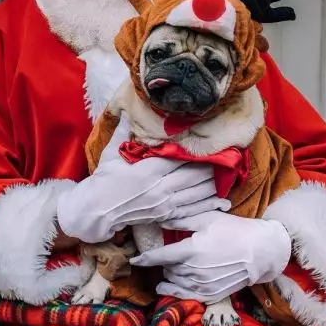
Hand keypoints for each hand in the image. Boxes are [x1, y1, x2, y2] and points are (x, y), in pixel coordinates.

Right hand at [57, 115, 228, 242]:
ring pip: (196, 194)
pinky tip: (222, 202)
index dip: (197, 152)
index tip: (213, 144)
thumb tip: (128, 109)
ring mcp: (163, 204)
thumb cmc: (103, 180)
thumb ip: (123, 131)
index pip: (178, 159)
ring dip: (214, 185)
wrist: (95, 210)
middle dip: (212, 167)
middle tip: (229, 157)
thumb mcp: (111, 152)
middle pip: (192, 176)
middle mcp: (158, 188)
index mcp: (147, 170)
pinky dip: (208, 206)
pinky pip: (191, 211)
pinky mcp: (164, 216)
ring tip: (230, 175)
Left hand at [130, 211, 290, 302]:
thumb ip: (182, 221)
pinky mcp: (211, 295)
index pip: (160, 257)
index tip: (134, 259)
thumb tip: (161, 220)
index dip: (145, 259)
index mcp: (191, 250)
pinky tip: (172, 287)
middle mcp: (194, 270)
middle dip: (162, 264)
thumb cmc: (234, 230)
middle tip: (162, 257)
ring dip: (169, 277)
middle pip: (167, 270)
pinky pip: (187, 295)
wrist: (261, 252)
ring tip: (167, 271)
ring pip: (175, 284)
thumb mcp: (207, 219)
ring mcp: (203, 285)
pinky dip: (177, 291)